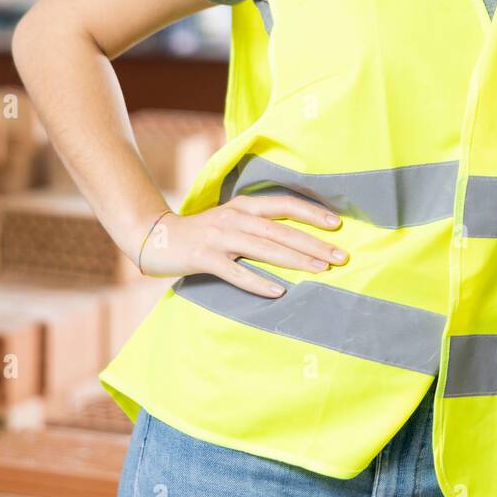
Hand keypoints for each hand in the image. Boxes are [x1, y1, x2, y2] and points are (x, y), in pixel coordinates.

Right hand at [136, 194, 348, 295]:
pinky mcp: (204, 258)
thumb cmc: (202, 232)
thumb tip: (298, 235)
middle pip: (281, 230)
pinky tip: (279, 292)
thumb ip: (259, 223)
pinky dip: (258, 282)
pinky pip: (235, 272)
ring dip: (295, 259)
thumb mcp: (232, 219)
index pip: (284, 204)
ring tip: (320, 269)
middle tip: (341, 255)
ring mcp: (219, 238)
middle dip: (313, 242)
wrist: (155, 237)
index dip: (311, 213)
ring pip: (264, 248)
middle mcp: (234, 218)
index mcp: (243, 206)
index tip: (337, 225)